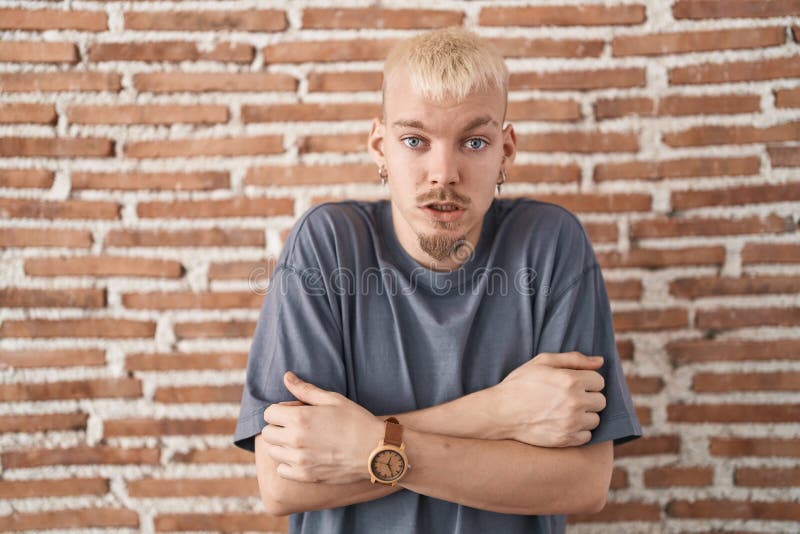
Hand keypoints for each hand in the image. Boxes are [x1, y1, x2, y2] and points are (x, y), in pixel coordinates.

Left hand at [260, 371, 383, 483]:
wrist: (375, 450)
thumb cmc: (356, 421)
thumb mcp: (332, 399)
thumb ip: (305, 389)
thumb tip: (286, 376)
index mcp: (299, 418)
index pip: (269, 413)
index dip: (281, 410)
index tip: (297, 411)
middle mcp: (295, 440)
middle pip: (268, 433)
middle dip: (279, 426)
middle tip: (299, 425)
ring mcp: (299, 461)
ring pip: (273, 452)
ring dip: (282, 445)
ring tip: (302, 441)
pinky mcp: (306, 476)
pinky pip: (282, 470)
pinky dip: (288, 463)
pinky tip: (304, 456)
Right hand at [492, 351, 606, 447]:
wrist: (500, 412)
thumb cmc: (520, 383)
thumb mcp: (543, 362)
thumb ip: (574, 359)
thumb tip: (600, 361)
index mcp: (571, 380)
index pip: (599, 381)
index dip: (586, 380)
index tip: (573, 383)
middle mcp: (575, 402)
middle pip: (601, 401)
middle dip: (588, 397)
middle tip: (569, 397)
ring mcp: (571, 423)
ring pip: (596, 419)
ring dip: (585, 415)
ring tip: (565, 410)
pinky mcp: (566, 439)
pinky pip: (587, 436)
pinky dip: (579, 430)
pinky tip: (563, 423)